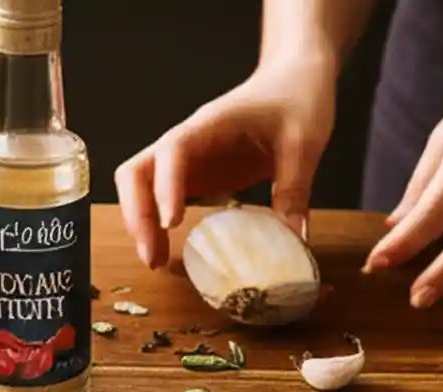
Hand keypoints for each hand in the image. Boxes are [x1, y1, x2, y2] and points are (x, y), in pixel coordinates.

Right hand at [115, 62, 335, 268]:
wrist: (294, 80)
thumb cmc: (296, 100)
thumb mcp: (304, 144)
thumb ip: (294, 189)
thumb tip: (293, 241)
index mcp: (212, 124)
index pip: (174, 150)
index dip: (166, 185)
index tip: (171, 222)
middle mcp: (189, 141)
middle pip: (138, 170)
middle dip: (137, 213)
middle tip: (153, 256)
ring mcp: (189, 158)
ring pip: (142, 185)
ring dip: (141, 222)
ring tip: (156, 261)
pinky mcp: (197, 174)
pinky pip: (163, 198)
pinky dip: (158, 224)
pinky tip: (168, 252)